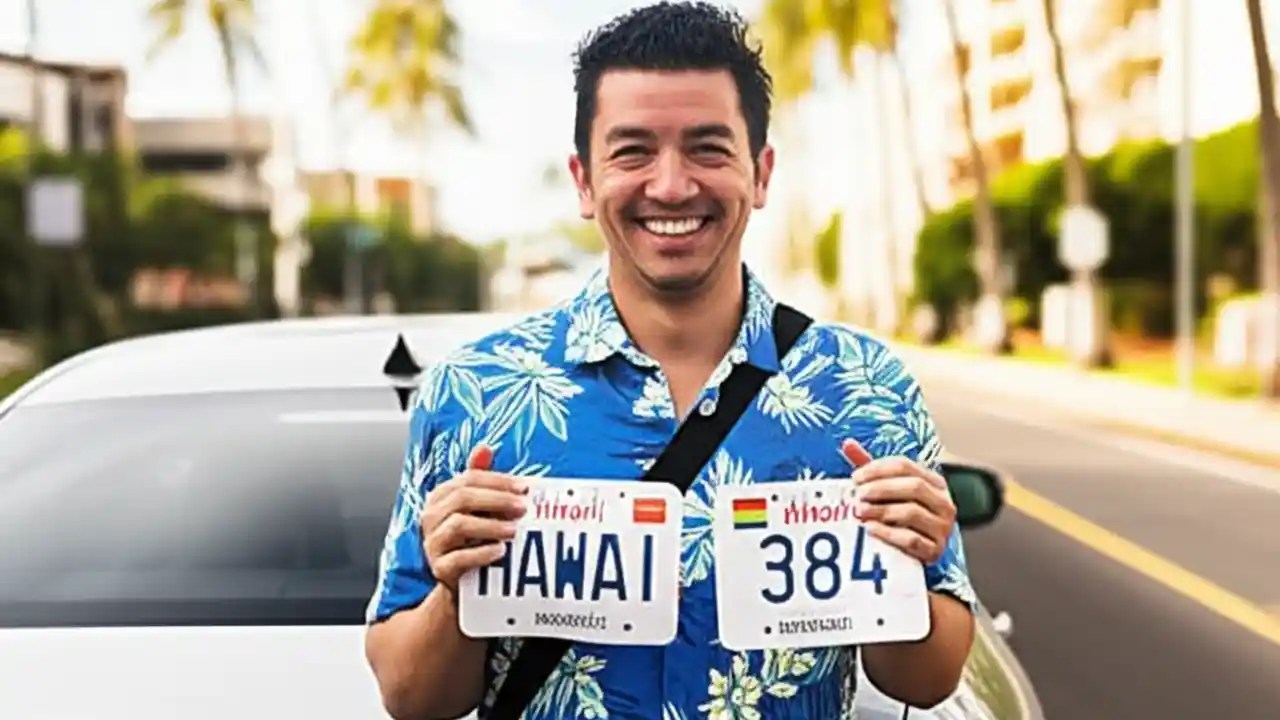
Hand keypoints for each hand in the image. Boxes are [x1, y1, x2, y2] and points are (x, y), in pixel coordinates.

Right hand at [421, 445, 528, 592]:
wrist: (458, 583)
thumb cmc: (470, 538)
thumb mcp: (475, 508)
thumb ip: (480, 479)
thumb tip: (485, 447)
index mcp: (440, 496)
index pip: (469, 479)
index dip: (498, 481)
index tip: (524, 487)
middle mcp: (431, 516)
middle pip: (463, 498)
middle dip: (496, 500)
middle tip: (523, 507)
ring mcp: (433, 542)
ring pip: (459, 525)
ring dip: (490, 526)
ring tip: (514, 530)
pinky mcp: (439, 568)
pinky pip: (458, 558)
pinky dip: (481, 553)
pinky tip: (500, 552)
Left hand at [842, 439, 954, 564]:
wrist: (920, 552)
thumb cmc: (902, 515)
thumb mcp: (891, 490)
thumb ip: (872, 468)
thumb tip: (848, 444)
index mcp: (935, 482)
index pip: (906, 466)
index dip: (878, 469)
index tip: (855, 477)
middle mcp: (944, 503)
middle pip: (914, 486)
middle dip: (882, 489)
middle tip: (858, 495)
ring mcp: (942, 528)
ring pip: (912, 513)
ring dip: (882, 510)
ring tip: (859, 512)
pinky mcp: (935, 550)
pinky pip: (911, 540)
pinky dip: (888, 533)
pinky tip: (870, 529)